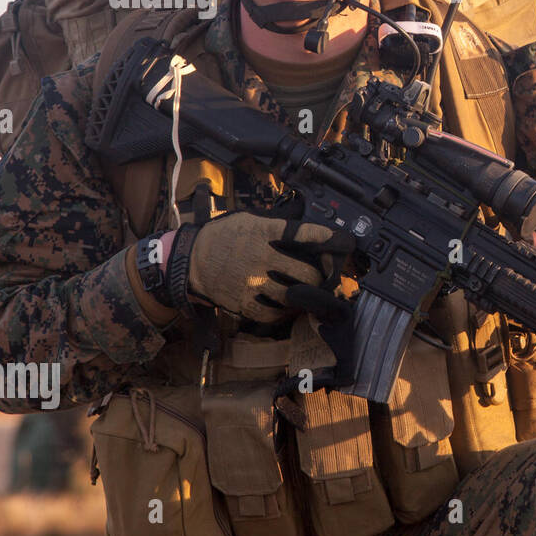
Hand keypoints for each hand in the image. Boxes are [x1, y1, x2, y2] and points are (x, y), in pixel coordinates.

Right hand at [185, 212, 351, 322]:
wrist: (189, 259)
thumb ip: (278, 226)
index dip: (331, 240)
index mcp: (266, 233)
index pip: (308, 234)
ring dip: (304, 297)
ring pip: (294, 297)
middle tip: (320, 279)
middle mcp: (263, 257)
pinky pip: (274, 314)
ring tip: (304, 293)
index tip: (345, 243)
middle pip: (309, 275)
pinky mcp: (243, 303)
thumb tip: (308, 231)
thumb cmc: (223, 237)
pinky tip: (284, 306)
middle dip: (319, 279)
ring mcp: (253, 282)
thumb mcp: (251, 221)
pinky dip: (283, 313)